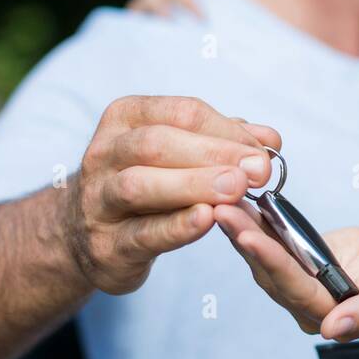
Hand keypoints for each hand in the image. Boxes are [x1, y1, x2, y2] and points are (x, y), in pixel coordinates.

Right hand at [67, 95, 280, 293]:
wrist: (88, 235)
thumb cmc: (147, 183)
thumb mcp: (180, 153)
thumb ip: (224, 142)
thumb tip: (270, 140)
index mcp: (126, 118)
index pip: (182, 113)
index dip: (228, 131)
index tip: (265, 151)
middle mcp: (104, 154)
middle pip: (158, 143)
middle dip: (214, 153)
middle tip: (258, 170)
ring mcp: (98, 200)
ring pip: (140, 185)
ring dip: (193, 184)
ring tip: (236, 189)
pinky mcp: (106, 245)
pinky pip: (141, 233)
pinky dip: (176, 226)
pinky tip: (207, 219)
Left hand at [213, 212, 358, 341]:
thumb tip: (335, 330)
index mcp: (334, 317)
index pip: (295, 289)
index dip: (272, 263)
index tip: (248, 237)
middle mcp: (309, 305)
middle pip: (270, 273)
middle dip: (245, 240)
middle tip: (222, 209)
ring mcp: (302, 284)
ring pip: (263, 259)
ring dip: (242, 229)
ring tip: (222, 198)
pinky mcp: (300, 262)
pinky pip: (272, 242)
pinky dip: (254, 222)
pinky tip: (237, 199)